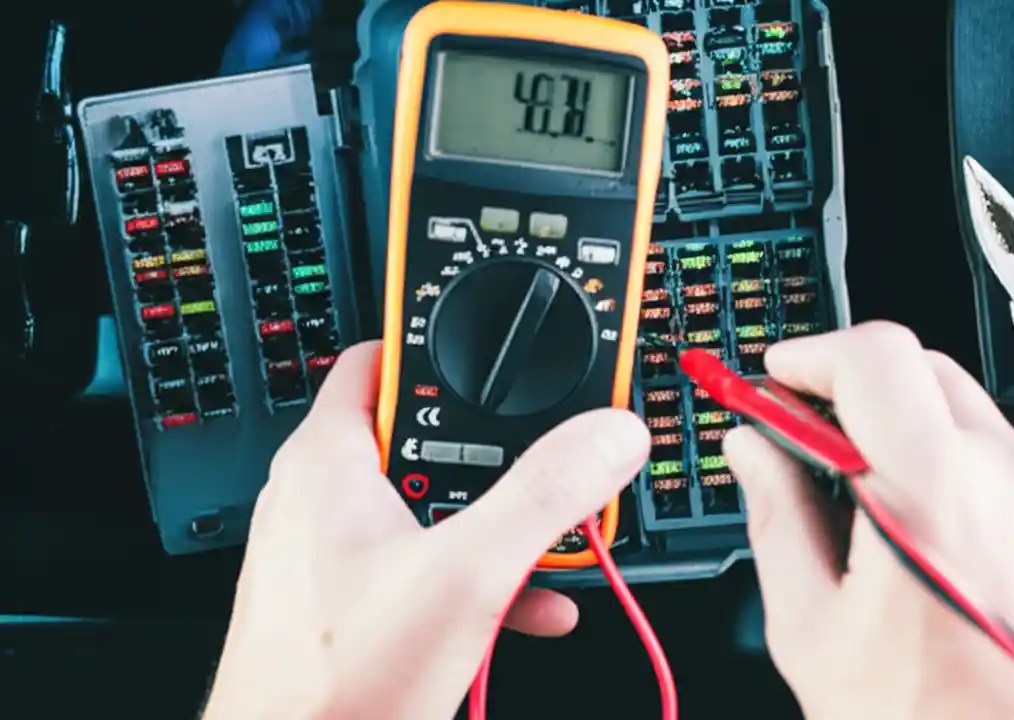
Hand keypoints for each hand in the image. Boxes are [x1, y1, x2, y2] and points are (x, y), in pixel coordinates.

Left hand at [201, 341, 648, 719]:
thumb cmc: (331, 690)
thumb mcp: (468, 576)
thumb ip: (545, 496)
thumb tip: (605, 435)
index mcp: (330, 462)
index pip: (383, 355)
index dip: (447, 346)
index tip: (507, 356)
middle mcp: (323, 498)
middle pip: (426, 436)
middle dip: (499, 458)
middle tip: (546, 470)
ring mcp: (334, 553)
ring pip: (434, 507)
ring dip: (498, 525)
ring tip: (550, 547)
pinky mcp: (352, 602)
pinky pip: (426, 563)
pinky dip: (477, 576)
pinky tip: (529, 606)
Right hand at [724, 324, 1013, 719]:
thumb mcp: (814, 632)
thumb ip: (778, 517)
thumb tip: (754, 453)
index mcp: (937, 497)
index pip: (875, 357)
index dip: (813, 355)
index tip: (780, 378)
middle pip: (924, 372)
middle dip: (856, 390)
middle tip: (809, 438)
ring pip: (973, 420)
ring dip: (913, 436)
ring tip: (873, 509)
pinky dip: (966, 477)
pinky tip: (936, 542)